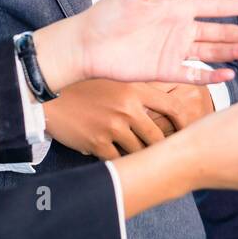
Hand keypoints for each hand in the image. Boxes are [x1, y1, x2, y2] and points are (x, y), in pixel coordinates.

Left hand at [32, 0, 237, 91]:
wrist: (86, 44)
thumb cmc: (108, 12)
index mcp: (179, 7)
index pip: (219, 6)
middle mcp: (182, 29)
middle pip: (222, 32)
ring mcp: (176, 51)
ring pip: (214, 52)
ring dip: (234, 52)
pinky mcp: (166, 71)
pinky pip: (194, 74)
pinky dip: (212, 75)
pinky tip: (230, 74)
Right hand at [44, 80, 193, 158]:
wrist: (50, 95)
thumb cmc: (85, 85)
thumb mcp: (115, 78)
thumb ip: (139, 88)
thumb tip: (165, 102)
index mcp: (135, 89)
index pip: (173, 107)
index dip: (184, 122)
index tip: (187, 131)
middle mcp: (127, 107)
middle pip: (157, 136)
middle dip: (161, 147)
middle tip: (163, 152)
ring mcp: (112, 126)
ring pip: (138, 151)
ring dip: (137, 154)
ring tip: (135, 154)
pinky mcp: (97, 142)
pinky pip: (117, 159)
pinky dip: (117, 160)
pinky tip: (114, 155)